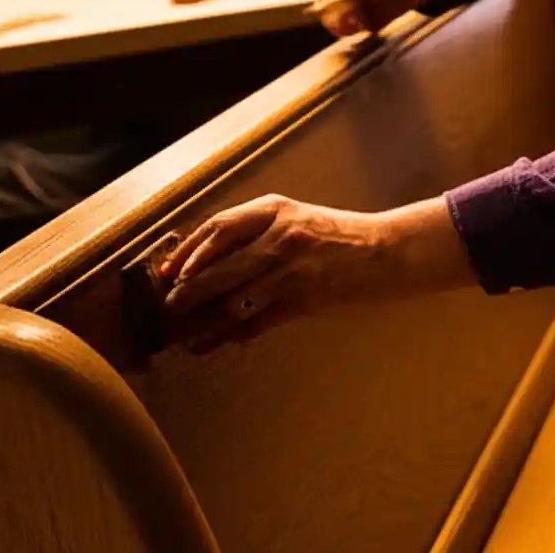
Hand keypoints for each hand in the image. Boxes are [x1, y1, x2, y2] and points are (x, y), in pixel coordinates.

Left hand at [160, 195, 474, 349]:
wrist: (385, 251)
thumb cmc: (337, 236)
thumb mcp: (295, 219)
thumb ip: (257, 233)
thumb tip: (208, 260)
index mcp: (273, 210)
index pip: (217, 228)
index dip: (188, 251)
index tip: (168, 271)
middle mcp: (279, 236)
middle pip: (219, 266)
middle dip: (188, 291)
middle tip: (169, 306)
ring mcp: (291, 269)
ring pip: (234, 299)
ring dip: (205, 320)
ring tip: (185, 334)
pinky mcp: (304, 299)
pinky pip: (258, 321)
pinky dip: (234, 335)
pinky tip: (218, 343)